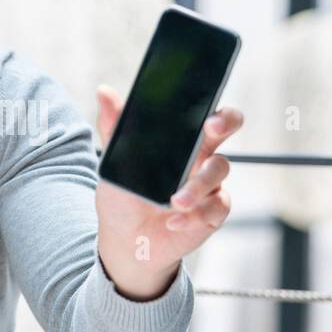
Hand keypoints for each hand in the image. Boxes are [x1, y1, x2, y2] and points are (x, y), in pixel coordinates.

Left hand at [94, 83, 241, 299]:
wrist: (125, 240)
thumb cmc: (124, 196)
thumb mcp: (115, 163)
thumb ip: (114, 128)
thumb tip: (104, 91)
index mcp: (182, 139)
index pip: (205, 110)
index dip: (214, 107)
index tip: (208, 115)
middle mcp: (200, 156)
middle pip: (228, 126)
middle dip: (225, 123)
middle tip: (211, 131)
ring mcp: (209, 184)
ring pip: (220, 170)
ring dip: (198, 185)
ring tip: (174, 201)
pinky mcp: (212, 212)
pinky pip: (216, 207)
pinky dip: (195, 215)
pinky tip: (173, 222)